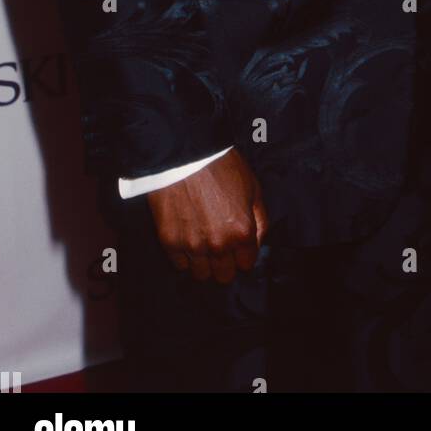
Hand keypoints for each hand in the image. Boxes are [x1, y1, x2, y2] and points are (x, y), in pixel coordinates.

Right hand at [147, 148, 268, 284]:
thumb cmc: (222, 167)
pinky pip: (180, 265)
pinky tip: (187, 237)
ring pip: (201, 275)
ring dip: (204, 262)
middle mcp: (218, 245)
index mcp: (241, 232)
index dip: (244, 253)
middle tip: (220, 244)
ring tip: (203, 242)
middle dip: (226, 262)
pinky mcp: (170, 242)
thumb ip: (260, 221)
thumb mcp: (253, 189)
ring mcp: (192, 245)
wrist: (186, 155)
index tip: (238, 244)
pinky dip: (184, 255)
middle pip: (224, 275)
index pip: (247, 264)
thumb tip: (256, 243)